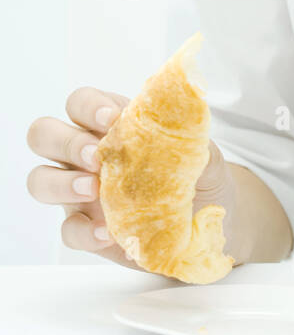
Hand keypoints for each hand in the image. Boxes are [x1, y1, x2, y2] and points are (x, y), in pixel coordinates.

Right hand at [26, 89, 237, 273]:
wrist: (213, 220)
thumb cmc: (200, 175)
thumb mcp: (202, 150)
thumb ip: (187, 136)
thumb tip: (183, 119)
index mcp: (111, 124)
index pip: (79, 102)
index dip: (88, 106)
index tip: (112, 119)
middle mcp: (86, 154)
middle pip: (44, 134)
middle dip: (65, 142)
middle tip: (95, 157)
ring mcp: (81, 192)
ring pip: (40, 180)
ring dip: (60, 183)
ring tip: (93, 191)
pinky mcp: (87, 230)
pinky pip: (68, 229)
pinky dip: (83, 231)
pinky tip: (107, 232)